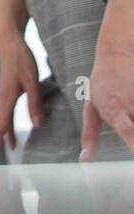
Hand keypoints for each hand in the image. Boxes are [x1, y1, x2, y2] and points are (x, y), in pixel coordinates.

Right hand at [0, 26, 43, 165]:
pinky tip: (10, 143)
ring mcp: (1, 100)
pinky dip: (4, 133)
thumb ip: (35, 103)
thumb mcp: (33, 79)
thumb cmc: (21, 57)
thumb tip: (37, 125)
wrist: (10, 40)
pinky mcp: (6, 97)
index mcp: (5, 99)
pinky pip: (2, 120)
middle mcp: (0, 102)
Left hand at [80, 16, 133, 159]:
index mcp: (116, 113)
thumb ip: (90, 134)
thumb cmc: (103, 84)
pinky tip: (133, 111)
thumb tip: (84, 159)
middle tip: (130, 130)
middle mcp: (133, 106)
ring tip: (130, 116)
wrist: (117, 54)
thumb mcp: (92, 107)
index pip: (130, 133)